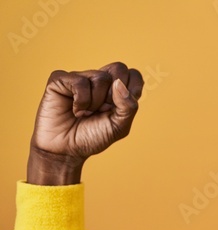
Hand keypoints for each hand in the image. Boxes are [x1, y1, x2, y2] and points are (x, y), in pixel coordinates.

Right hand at [27, 62, 142, 184]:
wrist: (66, 149)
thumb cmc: (93, 137)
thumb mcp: (119, 127)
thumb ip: (128, 106)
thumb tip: (119, 83)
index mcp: (117, 91)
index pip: (134, 75)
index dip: (130, 91)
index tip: (118, 109)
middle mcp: (99, 82)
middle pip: (119, 68)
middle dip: (114, 95)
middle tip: (102, 110)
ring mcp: (80, 78)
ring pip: (100, 77)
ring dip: (95, 103)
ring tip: (85, 113)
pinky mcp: (60, 80)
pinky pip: (79, 82)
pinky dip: (80, 101)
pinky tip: (74, 110)